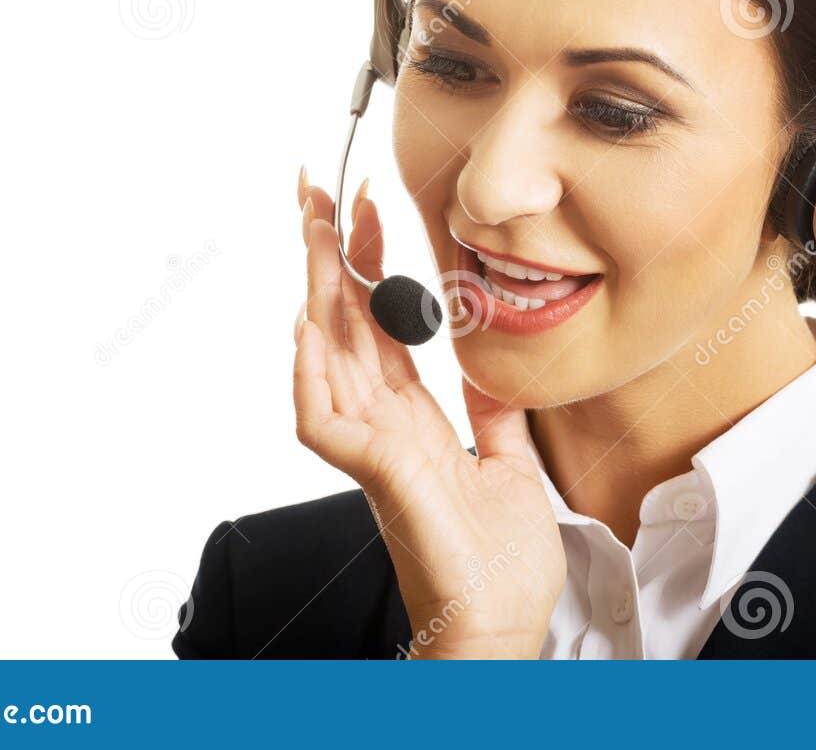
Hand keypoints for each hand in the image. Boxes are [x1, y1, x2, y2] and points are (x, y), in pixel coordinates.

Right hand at [292, 168, 565, 657]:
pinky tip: (307, 326)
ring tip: (311, 226)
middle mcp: (382, 426)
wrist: (502, 626)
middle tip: (316, 188)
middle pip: (343, 324)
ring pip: (326, 356)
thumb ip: (492, 410)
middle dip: (328, 254)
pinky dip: (310, 375)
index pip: (380, 326)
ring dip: (315, 289)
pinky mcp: (378, 477)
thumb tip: (488, 359)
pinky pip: (325, 422)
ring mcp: (373, 450)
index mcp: (411, 419)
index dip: (369, 265)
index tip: (369, 207)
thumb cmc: (500, 563)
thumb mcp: (508, 463)